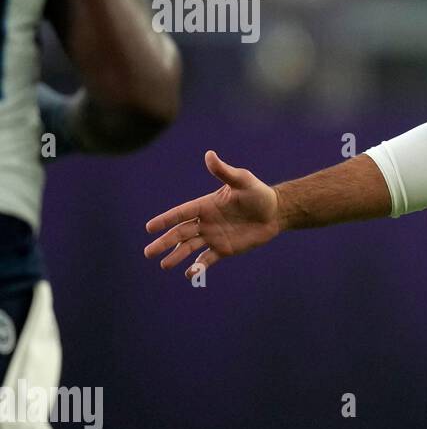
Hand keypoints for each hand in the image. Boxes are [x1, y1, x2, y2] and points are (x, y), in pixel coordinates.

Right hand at [144, 150, 280, 279]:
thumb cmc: (258, 193)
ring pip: (189, 247)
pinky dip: (198, 266)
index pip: (181, 213)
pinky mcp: (223, 249)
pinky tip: (189, 273)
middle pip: (180, 233)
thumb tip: (209, 154)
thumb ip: (224, 171)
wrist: (275, 212)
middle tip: (148, 252)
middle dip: (164, 242)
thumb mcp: (242, 180)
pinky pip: (207, 259)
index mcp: (205, 205)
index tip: (149, 228)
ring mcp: (213, 236)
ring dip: (176, 256)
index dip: (165, 220)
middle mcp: (205, 222)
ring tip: (164, 265)